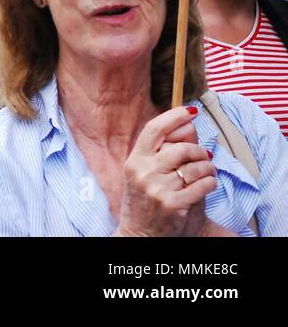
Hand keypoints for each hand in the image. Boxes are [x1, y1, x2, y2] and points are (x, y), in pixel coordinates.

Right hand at [116, 105, 215, 236]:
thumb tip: (188, 126)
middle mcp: (144, 172)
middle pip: (179, 148)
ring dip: (208, 168)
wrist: (139, 234)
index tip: (191, 111)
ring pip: (194, 167)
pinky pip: (202, 186)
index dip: (174, 117)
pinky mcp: (173, 205)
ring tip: (209, 171)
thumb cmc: (143, 200)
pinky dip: (211, 182)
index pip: (154, 130)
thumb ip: (161, 151)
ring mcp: (158, 189)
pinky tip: (209, 184)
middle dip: (198, 150)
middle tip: (204, 156)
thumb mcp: (143, 173)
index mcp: (134, 161)